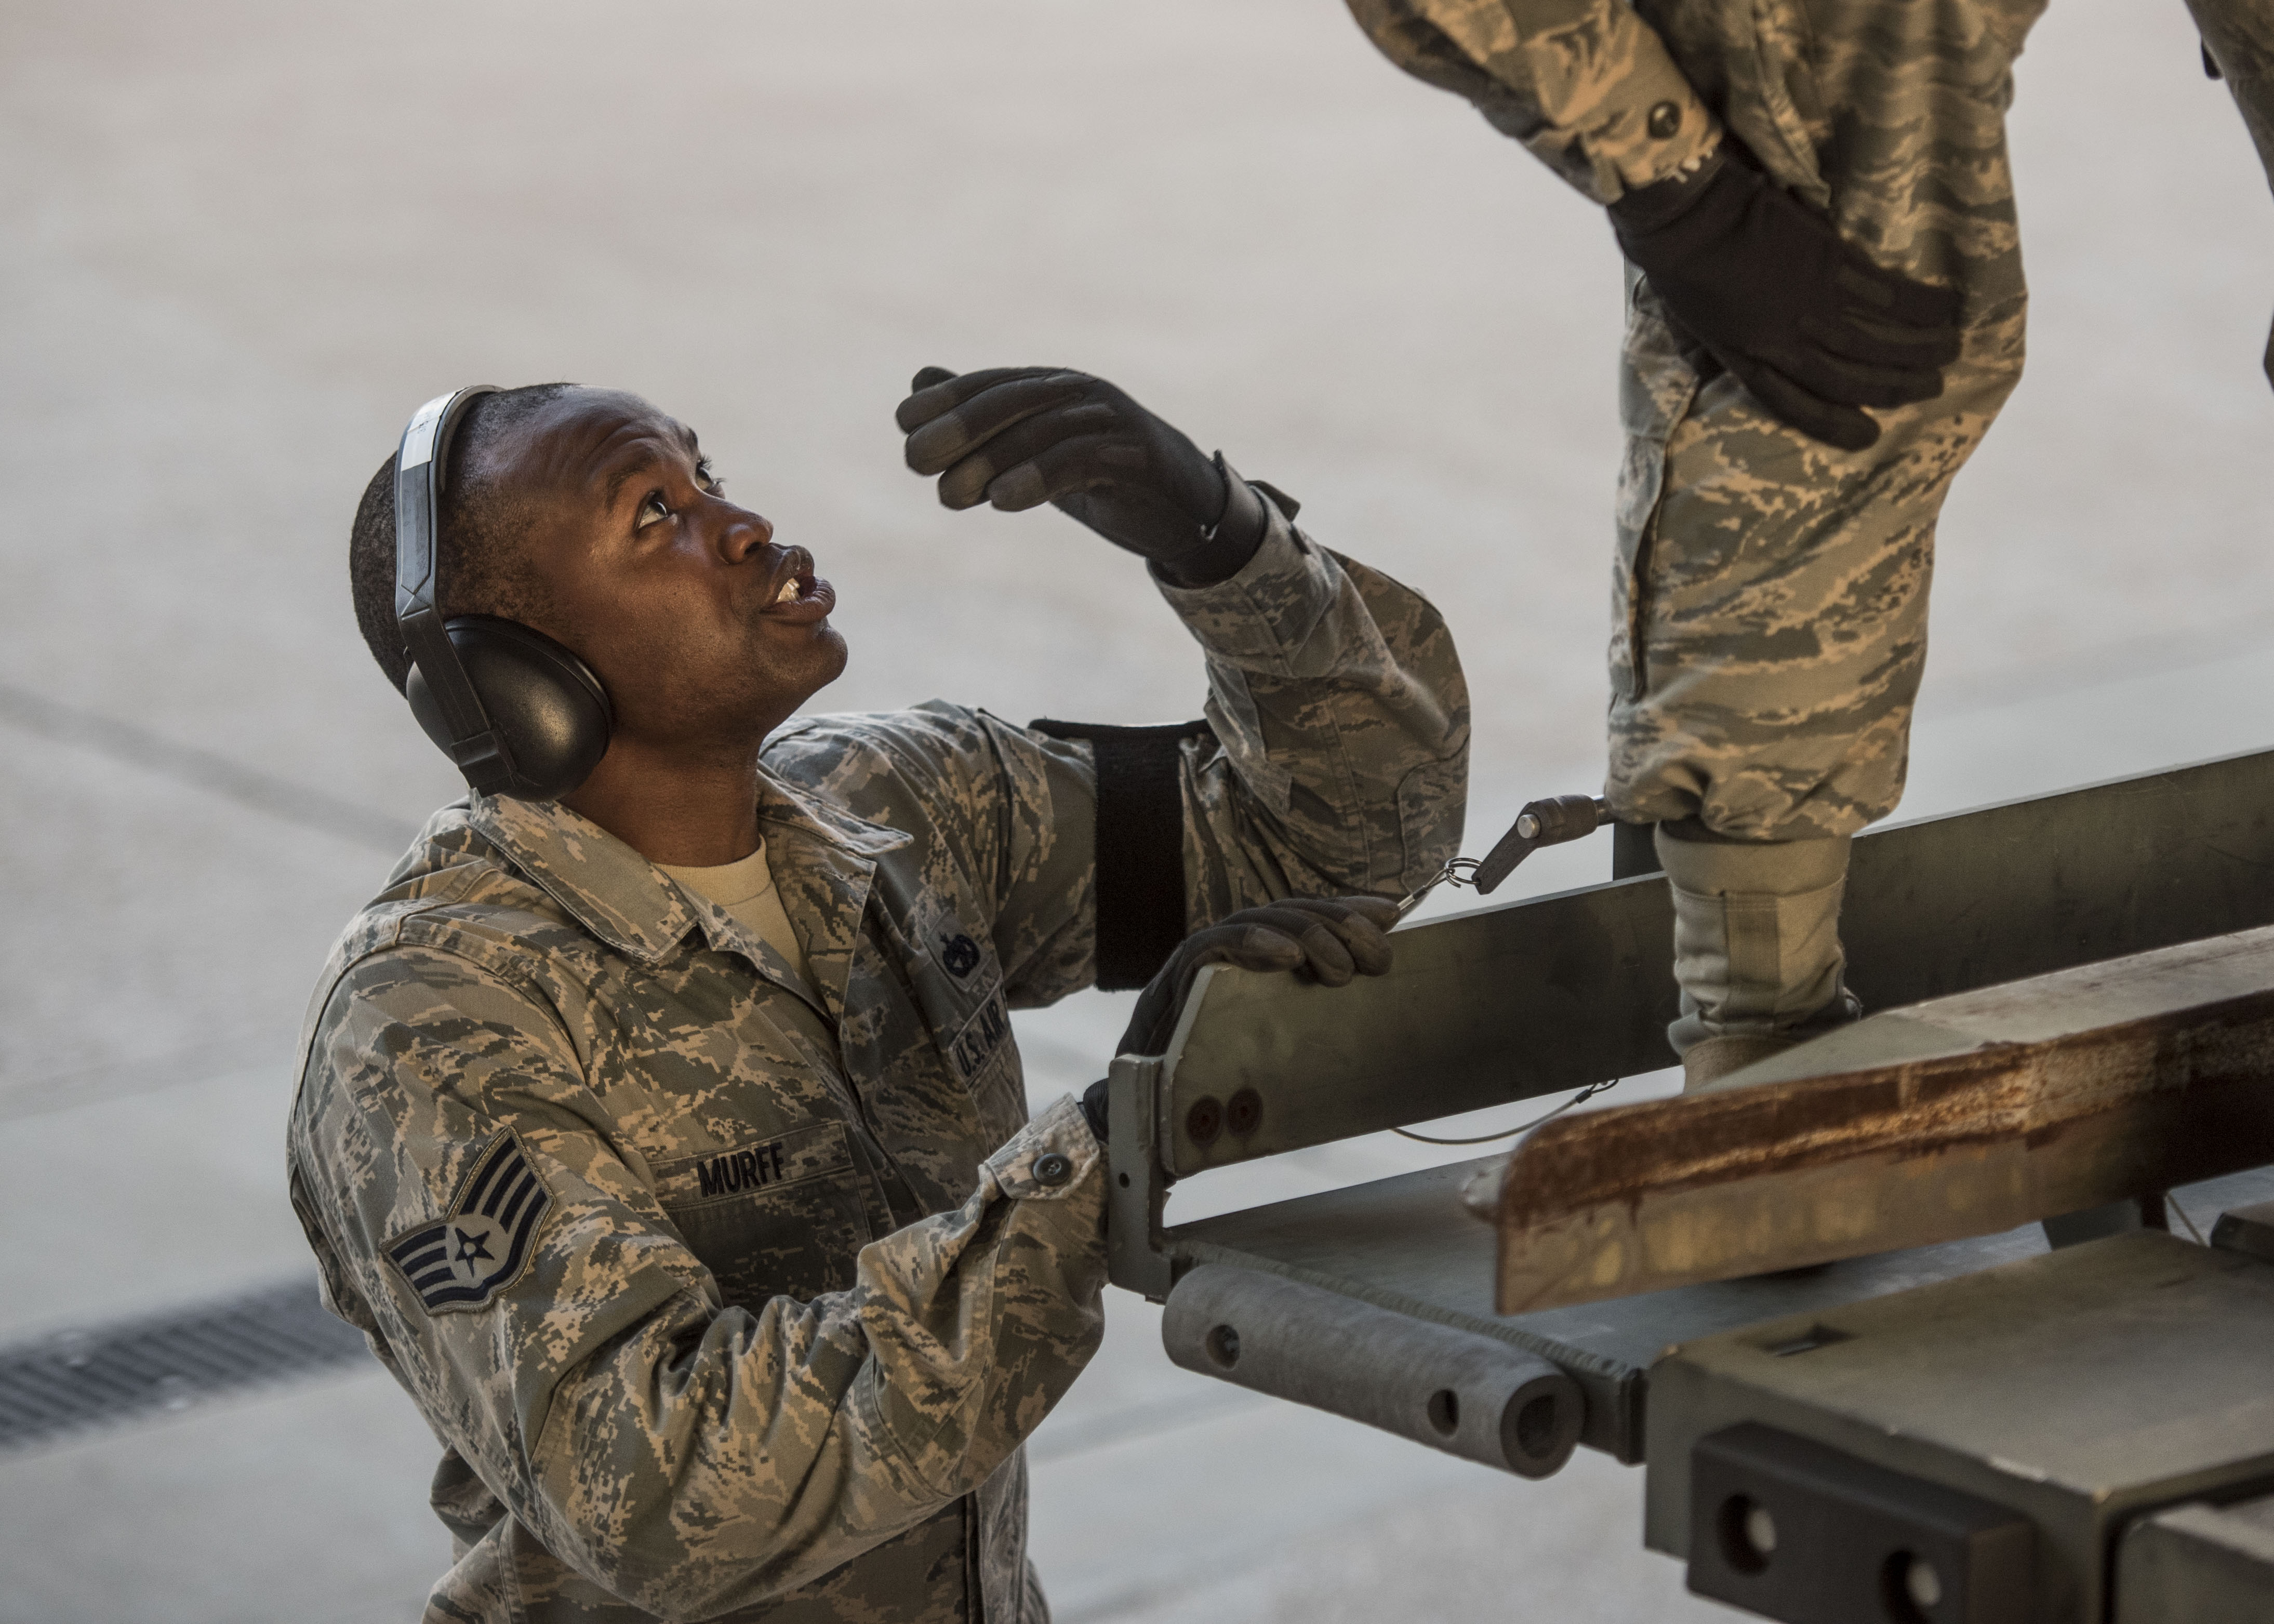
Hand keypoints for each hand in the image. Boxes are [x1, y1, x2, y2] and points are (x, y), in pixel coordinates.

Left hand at [896, 366, 1265, 585]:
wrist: (1184, 509)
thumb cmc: (1101, 478)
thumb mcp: (1036, 452)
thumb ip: (984, 425)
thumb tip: (918, 387)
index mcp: (1052, 388)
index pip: (989, 385)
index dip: (945, 401)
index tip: (906, 426)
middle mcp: (1079, 393)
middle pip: (1009, 401)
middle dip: (958, 428)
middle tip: (915, 462)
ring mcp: (1110, 421)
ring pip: (1041, 431)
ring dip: (990, 463)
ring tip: (951, 496)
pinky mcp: (1135, 457)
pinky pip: (1080, 461)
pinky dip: (1038, 477)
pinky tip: (1003, 502)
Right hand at [1118, 895, 1399, 1059]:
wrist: (1154, 1111)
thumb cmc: (1223, 1080)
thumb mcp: (1284, 1044)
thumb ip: (1318, 1018)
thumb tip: (1369, 992)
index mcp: (1262, 958)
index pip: (1308, 916)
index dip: (1347, 909)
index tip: (1391, 916)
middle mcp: (1234, 948)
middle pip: (1290, 913)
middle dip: (1340, 925)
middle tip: (1377, 957)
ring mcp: (1205, 958)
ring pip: (1259, 921)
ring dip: (1307, 936)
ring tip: (1339, 968)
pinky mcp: (1178, 976)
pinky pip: (1215, 945)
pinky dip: (1253, 943)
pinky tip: (1286, 955)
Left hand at [1610, 145, 1963, 451]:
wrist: (1686, 213)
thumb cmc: (1678, 265)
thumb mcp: (1688, 326)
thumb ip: (1717, 351)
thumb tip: (1722, 371)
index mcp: (1746, 360)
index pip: (1796, 406)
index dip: (1834, 426)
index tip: (1868, 437)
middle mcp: (1785, 341)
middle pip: (1851, 378)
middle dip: (1897, 388)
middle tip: (1933, 386)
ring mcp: (1811, 303)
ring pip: (1878, 340)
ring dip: (1920, 350)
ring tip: (1951, 351)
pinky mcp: (1831, 262)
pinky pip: (1887, 292)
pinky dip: (1920, 304)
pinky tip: (1947, 308)